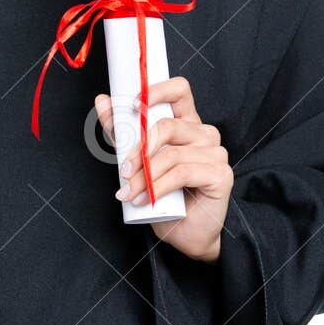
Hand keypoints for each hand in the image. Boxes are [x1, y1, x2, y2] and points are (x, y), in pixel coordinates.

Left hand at [94, 77, 232, 261]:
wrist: (185, 235)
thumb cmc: (164, 197)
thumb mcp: (137, 160)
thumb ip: (122, 132)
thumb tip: (102, 101)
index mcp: (186, 123)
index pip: (179, 89)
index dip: (157, 91)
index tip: (132, 104)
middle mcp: (204, 133)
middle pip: (168, 125)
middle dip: (139, 149)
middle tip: (123, 171)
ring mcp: (216, 152)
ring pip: (171, 153)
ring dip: (145, 176)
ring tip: (130, 192)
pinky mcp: (221, 174)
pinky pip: (182, 173)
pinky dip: (159, 187)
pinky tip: (147, 200)